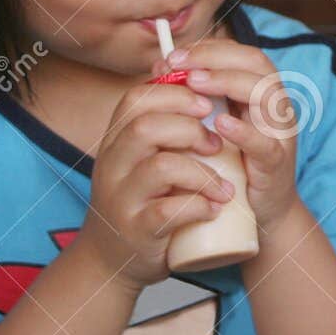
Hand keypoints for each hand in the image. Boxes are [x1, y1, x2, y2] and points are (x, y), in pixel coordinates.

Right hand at [75, 79, 236, 289]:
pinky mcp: (136, 231)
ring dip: (202, 172)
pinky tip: (214, 208)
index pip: (137, 98)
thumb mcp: (140, 156)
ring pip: (161, 167)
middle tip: (215, 144)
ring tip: (224, 185)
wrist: (111, 260)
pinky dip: (198, 206)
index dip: (176, 93)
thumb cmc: (140, 198)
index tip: (207, 103)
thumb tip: (190, 74)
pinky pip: (167, 211)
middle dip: (190, 128)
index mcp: (116, 139)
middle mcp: (112, 165)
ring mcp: (122, 199)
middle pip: (146, 126)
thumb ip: (160, 120)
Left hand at [159, 39, 300, 230]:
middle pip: (256, 64)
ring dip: (227, 83)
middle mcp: (276, 107)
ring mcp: (280, 135)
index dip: (210, 49)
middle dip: (215, 58)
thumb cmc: (235, 163)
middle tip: (179, 64)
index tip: (175, 55)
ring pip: (265, 94)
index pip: (243, 54)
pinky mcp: (276, 165)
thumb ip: (196, 95)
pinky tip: (219, 124)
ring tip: (194, 84)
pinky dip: (243, 131)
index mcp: (262, 93)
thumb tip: (161, 65)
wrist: (260, 212)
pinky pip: (265, 144)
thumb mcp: (214, 123)